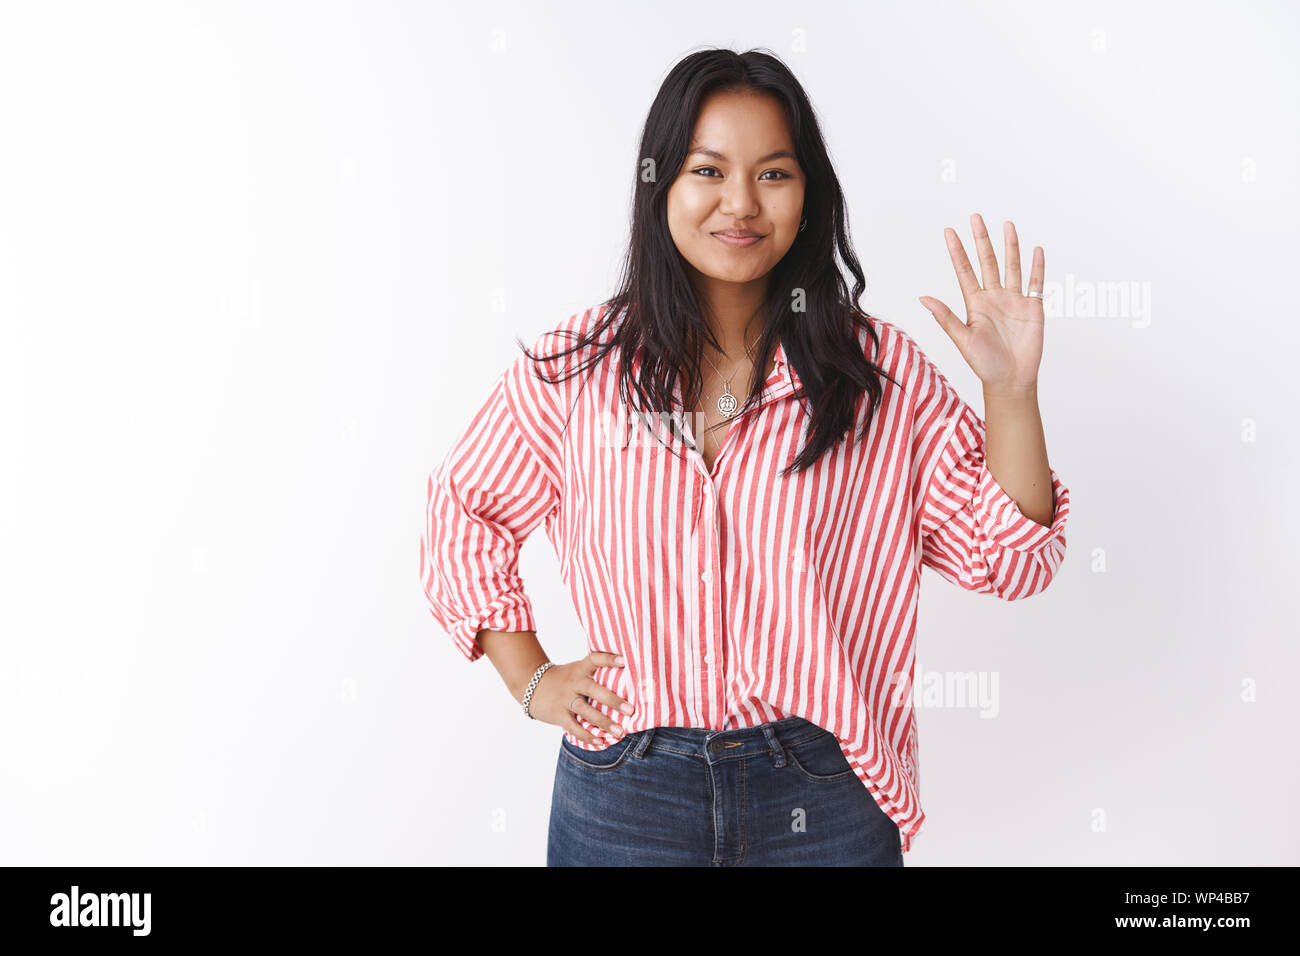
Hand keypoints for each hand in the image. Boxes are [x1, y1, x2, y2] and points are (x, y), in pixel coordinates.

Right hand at [529, 651, 634, 744]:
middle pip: (594, 690)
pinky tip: (600, 741)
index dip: (609, 659)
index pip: (595, 659)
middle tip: (630, 710)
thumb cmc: (564, 679)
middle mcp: (574, 682)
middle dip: (613, 700)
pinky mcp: (559, 714)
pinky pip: (574, 727)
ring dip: (604, 722)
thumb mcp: (576, 670)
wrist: (531, 686)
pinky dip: (587, 736)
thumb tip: (626, 677)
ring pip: (586, 711)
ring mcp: (565, 699)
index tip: (624, 662)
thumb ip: (595, 673)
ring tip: (620, 731)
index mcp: (580, 669)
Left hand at [918, 214, 1045, 394]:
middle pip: (987, 262)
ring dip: (1010, 246)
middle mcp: (993, 297)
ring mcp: (1014, 301)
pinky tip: (1036, 250)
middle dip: (981, 240)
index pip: (964, 271)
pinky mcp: (1032, 307)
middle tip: (975, 217)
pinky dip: (1037, 265)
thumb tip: (923, 298)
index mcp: (974, 304)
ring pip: (1011, 266)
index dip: (957, 252)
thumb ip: (946, 317)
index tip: (948, 232)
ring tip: (1007, 225)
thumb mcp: (962, 339)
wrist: (1010, 379)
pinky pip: (1035, 282)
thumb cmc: (984, 363)